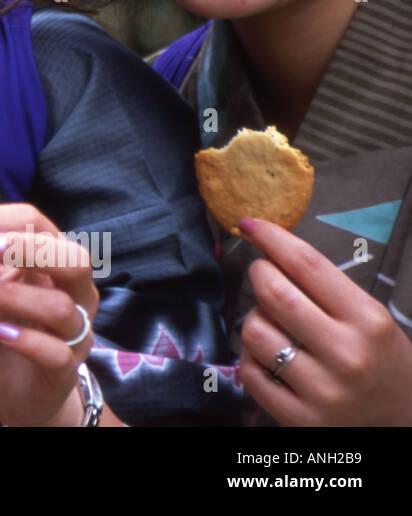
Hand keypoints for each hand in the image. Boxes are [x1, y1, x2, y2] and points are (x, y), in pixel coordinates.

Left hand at [0, 204, 100, 425]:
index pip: (36, 224)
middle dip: (23, 247)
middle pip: (73, 258)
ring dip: (9, 295)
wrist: (12, 384)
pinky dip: (25, 339)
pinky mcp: (65, 371)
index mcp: (55, 261)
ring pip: (59, 307)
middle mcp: (76, 293)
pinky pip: (57, 353)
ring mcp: (75, 333)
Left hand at [237, 217, 411, 424]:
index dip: (272, 238)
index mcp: (368, 321)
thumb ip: (325, 287)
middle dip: (259, 273)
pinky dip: (250, 357)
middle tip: (263, 273)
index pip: (308, 265)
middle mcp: (347, 355)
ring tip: (273, 324)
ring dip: (254, 319)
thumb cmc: (380, 359)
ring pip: (254, 331)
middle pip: (274, 293)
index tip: (250, 224)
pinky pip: (248, 371)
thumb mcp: (369, 318)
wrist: (402, 421)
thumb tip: (270, 247)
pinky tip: (269, 356)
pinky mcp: (299, 418)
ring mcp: (322, 390)